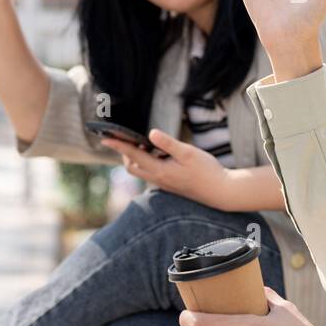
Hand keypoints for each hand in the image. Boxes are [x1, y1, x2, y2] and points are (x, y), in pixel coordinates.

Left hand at [101, 129, 236, 211]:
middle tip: (126, 137)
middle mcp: (158, 179)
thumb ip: (168, 144)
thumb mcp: (188, 153)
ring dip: (137, 158)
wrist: (220, 192)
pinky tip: (158, 154)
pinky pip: (151, 173)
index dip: (118, 145)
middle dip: (125, 152)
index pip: (133, 155)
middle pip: (132, 166)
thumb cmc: (207, 171)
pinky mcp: (170, 185)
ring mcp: (163, 184)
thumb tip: (150, 133)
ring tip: (143, 143)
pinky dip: (147, 163)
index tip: (105, 137)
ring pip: (141, 171)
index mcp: (160, 170)